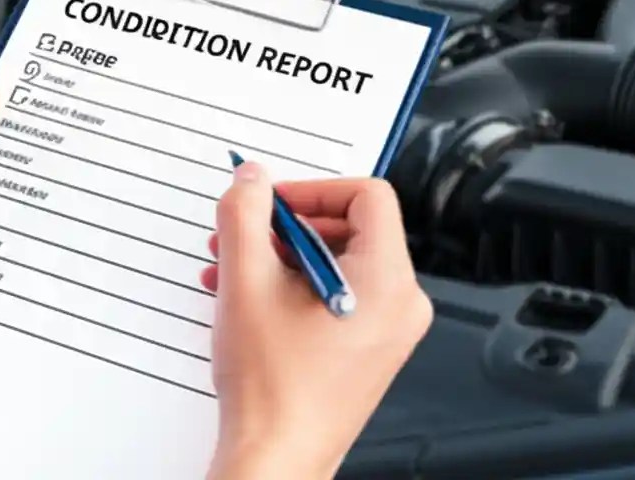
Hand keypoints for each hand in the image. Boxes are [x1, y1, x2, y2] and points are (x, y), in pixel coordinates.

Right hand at [203, 164, 432, 479]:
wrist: (276, 458)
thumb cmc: (273, 389)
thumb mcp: (246, 282)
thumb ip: (245, 216)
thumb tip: (251, 181)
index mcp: (387, 280)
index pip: (367, 196)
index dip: (313, 190)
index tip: (273, 203)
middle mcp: (400, 303)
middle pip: (352, 229)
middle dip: (288, 228)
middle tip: (246, 235)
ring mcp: (387, 330)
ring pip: (338, 264)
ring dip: (282, 258)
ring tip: (234, 269)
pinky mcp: (369, 349)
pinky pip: (339, 296)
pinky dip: (294, 288)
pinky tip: (247, 299)